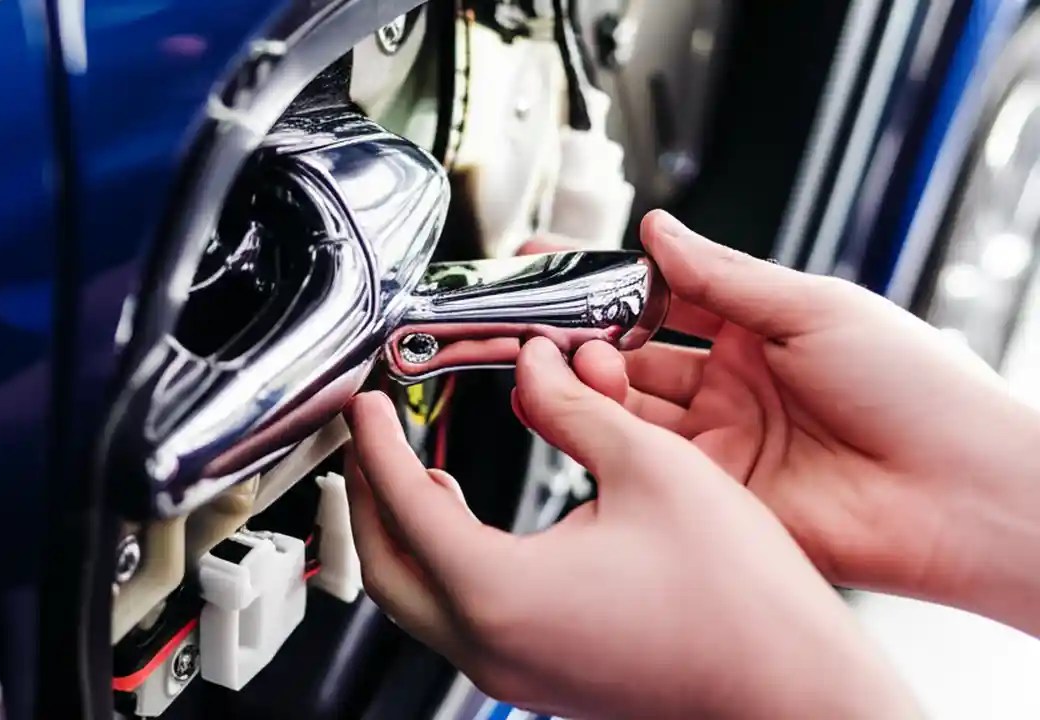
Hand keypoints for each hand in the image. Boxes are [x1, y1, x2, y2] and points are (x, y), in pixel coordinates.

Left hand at [343, 341, 917, 718]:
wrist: (796, 691)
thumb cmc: (741, 600)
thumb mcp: (653, 468)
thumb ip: (574, 409)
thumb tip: (535, 367)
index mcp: (501, 592)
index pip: (403, 504)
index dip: (376, 443)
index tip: (366, 405)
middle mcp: (493, 646)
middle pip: (383, 566)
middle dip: (366, 493)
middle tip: (369, 437)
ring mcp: (514, 673)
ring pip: (415, 600)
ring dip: (400, 533)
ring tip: (410, 471)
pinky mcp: (541, 679)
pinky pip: (458, 621)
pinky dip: (441, 567)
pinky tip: (466, 524)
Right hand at [527, 211, 1039, 633]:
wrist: (962, 494)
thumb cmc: (919, 390)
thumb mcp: (813, 308)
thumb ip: (722, 276)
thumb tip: (658, 231)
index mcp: (758, 331)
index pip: (661, 295)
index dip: (603, 277)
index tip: (549, 261)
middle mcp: (733, 387)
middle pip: (632, 352)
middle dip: (581, 333)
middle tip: (541, 318)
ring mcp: (721, 443)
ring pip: (627, 407)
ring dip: (588, 380)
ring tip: (562, 358)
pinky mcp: (715, 497)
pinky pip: (644, 462)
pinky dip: (607, 433)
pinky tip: (587, 406)